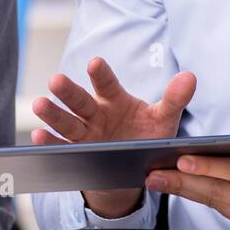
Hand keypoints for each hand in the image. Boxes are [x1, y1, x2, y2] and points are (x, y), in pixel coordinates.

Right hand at [30, 57, 196, 219]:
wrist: (134, 167)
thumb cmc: (146, 135)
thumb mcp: (163, 120)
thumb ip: (174, 99)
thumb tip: (190, 76)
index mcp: (115, 99)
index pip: (107, 83)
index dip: (101, 74)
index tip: (95, 62)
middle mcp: (96, 113)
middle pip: (80, 100)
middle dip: (68, 91)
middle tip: (56, 80)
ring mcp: (84, 133)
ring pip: (66, 122)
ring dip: (52, 114)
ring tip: (39, 104)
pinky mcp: (77, 152)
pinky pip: (61, 146)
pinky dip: (49, 141)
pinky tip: (39, 136)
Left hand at [147, 122, 229, 229]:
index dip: (209, 167)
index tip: (182, 160)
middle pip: (219, 192)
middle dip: (183, 182)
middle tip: (153, 174)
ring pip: (216, 203)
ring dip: (186, 191)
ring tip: (159, 179)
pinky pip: (222, 208)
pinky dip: (201, 196)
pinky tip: (182, 185)